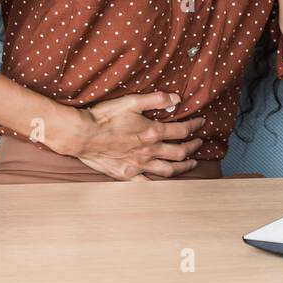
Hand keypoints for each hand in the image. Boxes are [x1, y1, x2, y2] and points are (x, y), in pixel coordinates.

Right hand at [64, 91, 206, 180]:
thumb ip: (156, 99)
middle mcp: (149, 151)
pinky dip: (159, 184)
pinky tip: (165, 184)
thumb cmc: (105, 116)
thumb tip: (177, 99)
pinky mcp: (127, 175)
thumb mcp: (132, 101)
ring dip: (183, 167)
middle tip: (200, 143)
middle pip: (179, 151)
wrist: (81, 135)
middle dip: (193, 147)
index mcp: (152, 132)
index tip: (201, 123)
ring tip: (191, 163)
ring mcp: (139, 165)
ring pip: (168, 170)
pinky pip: (147, 183)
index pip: (181, 130)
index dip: (194, 126)